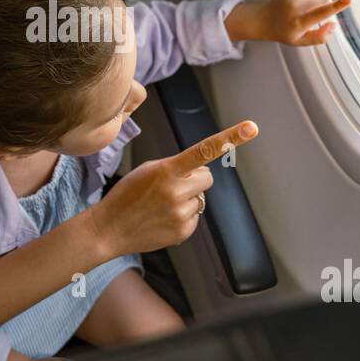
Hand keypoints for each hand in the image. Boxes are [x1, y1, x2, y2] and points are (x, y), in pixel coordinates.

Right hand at [88, 120, 258, 256]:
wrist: (109, 229)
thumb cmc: (127, 196)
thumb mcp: (147, 170)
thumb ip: (176, 167)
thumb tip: (202, 173)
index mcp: (167, 170)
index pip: (204, 150)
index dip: (229, 138)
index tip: (251, 128)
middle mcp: (176, 192)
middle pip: (207, 178)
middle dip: (195, 179)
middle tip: (171, 186)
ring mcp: (180, 214)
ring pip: (200, 199)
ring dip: (186, 200)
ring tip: (160, 206)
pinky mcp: (182, 232)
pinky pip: (194, 218)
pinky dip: (182, 217)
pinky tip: (162, 219)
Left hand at [225, 0, 351, 46]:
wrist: (264, 19)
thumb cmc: (284, 32)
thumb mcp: (301, 42)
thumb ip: (320, 37)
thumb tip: (333, 24)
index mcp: (298, 22)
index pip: (321, 13)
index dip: (337, 6)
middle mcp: (295, 6)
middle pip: (325, 1)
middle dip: (326, 8)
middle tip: (314, 18)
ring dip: (320, 1)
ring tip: (306, 10)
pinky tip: (300, 4)